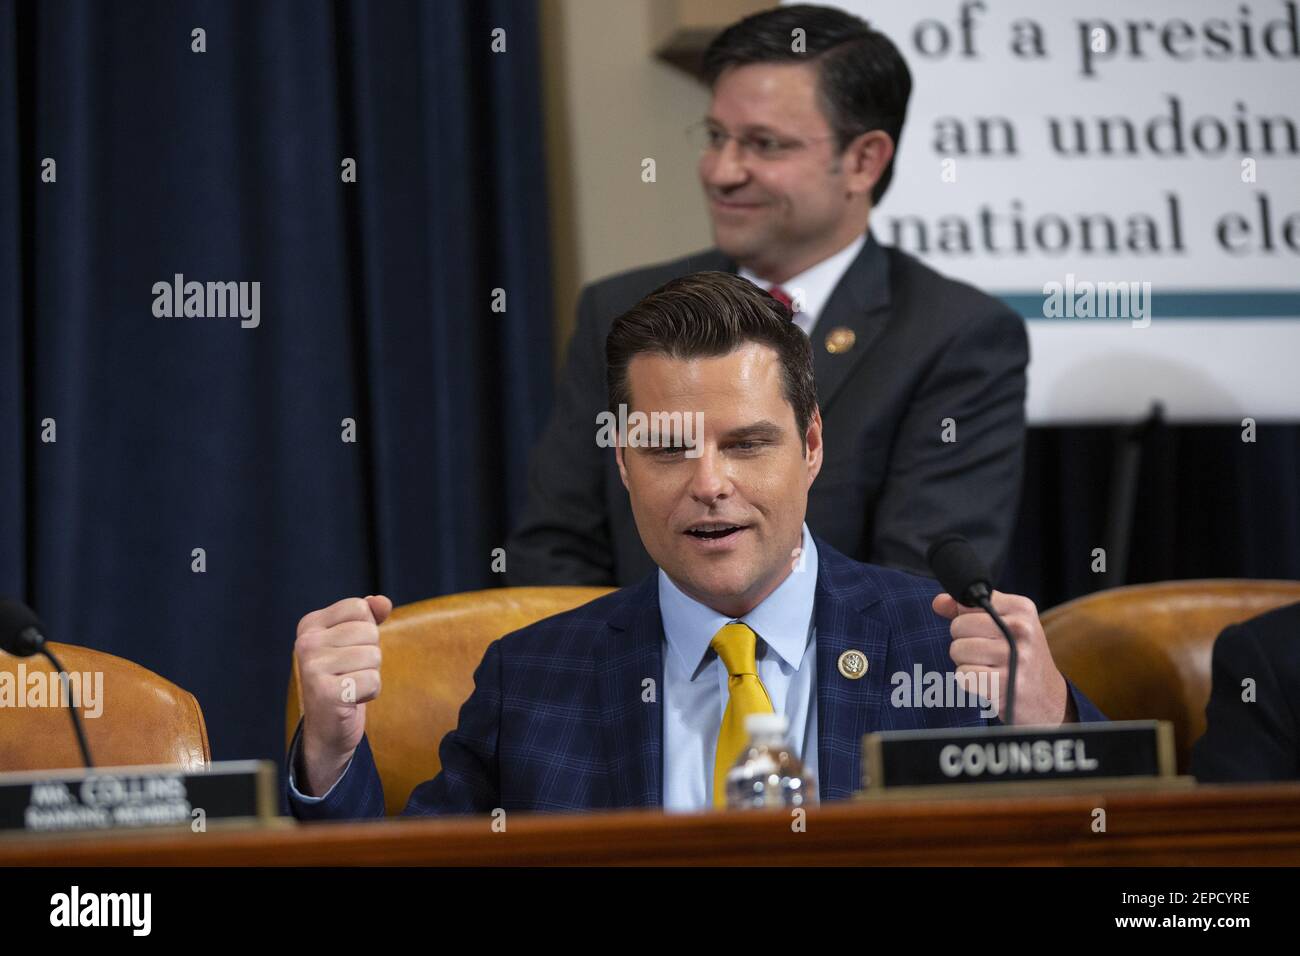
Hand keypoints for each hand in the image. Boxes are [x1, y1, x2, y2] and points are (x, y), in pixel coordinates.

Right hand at [294, 594, 391, 794]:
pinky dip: (370, 693)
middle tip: (350, 673)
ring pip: (374, 656)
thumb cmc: (344, 678)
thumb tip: (382, 602)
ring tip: (350, 686)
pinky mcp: (326, 693)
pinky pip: (373, 681)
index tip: (349, 650)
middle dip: (371, 655)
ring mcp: (312, 668)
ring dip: (370, 675)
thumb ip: (370, 617)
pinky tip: (350, 700)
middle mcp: (305, 643)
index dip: (366, 631)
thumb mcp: (355, 642)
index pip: (359, 608)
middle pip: (370, 632)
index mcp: (309, 625)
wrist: (328, 727)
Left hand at [931, 590, 1070, 725]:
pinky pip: (963, 674)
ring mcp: (1014, 656)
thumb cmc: (1020, 657)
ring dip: (965, 663)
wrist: (1049, 699)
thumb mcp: (1004, 626)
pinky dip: (969, 681)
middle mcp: (1021, 629)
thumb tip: (938, 602)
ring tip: (988, 668)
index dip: (966, 619)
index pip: (968, 602)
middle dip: (963, 642)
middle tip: (986, 654)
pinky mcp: (1005, 682)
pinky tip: (988, 682)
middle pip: (958, 626)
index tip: (985, 631)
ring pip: (957, 650)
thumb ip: (969, 611)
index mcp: (1021, 608)